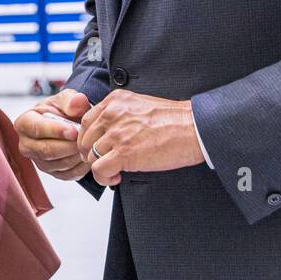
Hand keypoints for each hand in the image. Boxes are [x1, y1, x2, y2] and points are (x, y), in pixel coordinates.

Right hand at [13, 88, 92, 180]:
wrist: (66, 124)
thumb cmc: (62, 110)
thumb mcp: (65, 99)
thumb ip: (71, 100)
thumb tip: (78, 103)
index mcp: (24, 123)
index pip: (37, 129)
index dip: (56, 131)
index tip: (74, 131)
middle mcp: (26, 144)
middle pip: (47, 150)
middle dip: (70, 146)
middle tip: (87, 140)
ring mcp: (37, 161)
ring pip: (59, 164)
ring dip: (77, 156)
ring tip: (89, 145)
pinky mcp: (51, 172)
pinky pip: (67, 174)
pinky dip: (81, 166)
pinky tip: (87, 154)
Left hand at [77, 89, 201, 185]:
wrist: (196, 129)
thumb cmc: (175, 120)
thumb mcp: (140, 105)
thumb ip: (120, 114)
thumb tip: (107, 131)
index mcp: (114, 101)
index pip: (86, 121)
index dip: (89, 138)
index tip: (98, 148)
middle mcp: (111, 114)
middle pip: (84, 139)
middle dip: (91, 154)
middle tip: (105, 162)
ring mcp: (116, 134)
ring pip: (90, 155)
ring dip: (99, 167)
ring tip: (113, 171)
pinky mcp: (124, 153)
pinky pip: (99, 169)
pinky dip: (103, 177)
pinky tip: (115, 178)